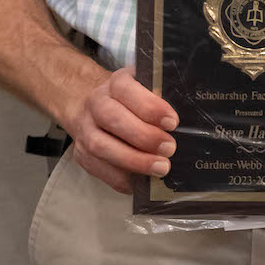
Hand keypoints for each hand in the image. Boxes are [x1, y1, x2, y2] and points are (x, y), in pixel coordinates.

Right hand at [68, 66, 178, 193]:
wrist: (88, 105)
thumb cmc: (127, 99)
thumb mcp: (142, 87)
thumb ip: (158, 97)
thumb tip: (184, 118)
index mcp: (115, 83)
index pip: (127, 90)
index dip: (150, 106)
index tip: (172, 122)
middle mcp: (96, 104)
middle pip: (114, 119)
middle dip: (144, 137)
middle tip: (170, 148)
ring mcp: (85, 130)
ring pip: (102, 147)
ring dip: (134, 161)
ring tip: (160, 168)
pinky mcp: (81, 154)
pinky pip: (98, 169)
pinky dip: (121, 178)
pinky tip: (140, 182)